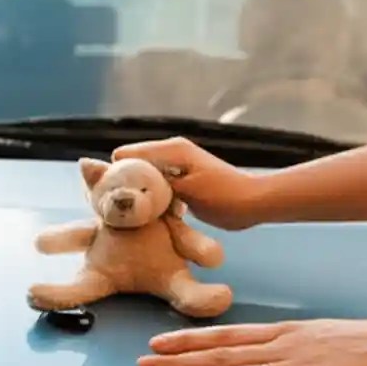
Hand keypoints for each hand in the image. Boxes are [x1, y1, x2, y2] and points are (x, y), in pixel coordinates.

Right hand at [112, 136, 264, 230]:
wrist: (253, 204)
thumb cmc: (224, 197)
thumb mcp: (186, 190)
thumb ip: (155, 183)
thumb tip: (125, 181)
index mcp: (171, 149)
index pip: (124, 155)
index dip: (116, 175)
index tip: (112, 199)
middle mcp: (171, 152)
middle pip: (131, 166)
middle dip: (125, 186)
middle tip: (121, 211)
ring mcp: (176, 166)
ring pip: (143, 179)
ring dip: (139, 195)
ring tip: (134, 216)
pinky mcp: (181, 181)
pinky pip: (156, 188)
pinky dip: (152, 200)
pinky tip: (153, 216)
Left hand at [138, 319, 366, 365]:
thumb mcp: (323, 335)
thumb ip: (293, 344)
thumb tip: (270, 351)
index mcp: (285, 333)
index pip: (226, 336)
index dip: (188, 340)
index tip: (157, 342)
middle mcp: (282, 347)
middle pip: (219, 355)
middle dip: (176, 360)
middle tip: (139, 365)